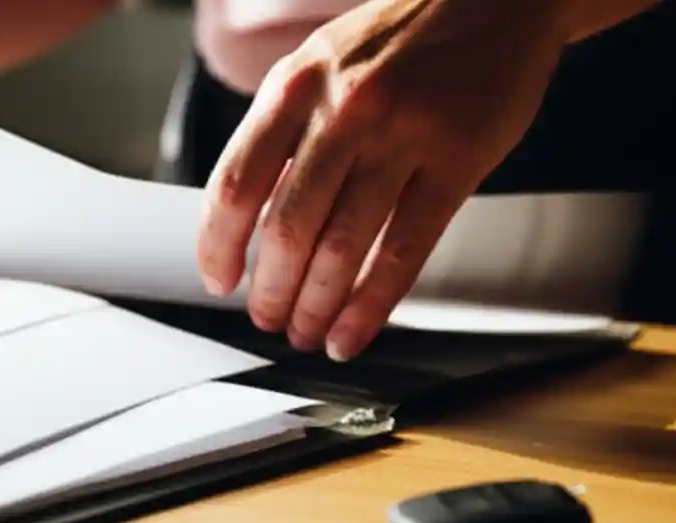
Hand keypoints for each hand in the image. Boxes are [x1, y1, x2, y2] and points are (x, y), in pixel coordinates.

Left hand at [197, 0, 576, 359]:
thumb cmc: (405, 37)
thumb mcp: (324, 63)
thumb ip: (287, 131)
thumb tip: (251, 219)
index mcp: (296, 84)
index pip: (237, 182)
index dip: (219, 244)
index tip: (217, 279)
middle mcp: (344, 108)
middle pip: (288, 226)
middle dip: (271, 289)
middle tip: (266, 318)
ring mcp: (403, 133)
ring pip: (342, 246)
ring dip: (316, 305)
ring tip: (306, 332)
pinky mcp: (457, 159)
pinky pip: (403, 251)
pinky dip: (371, 305)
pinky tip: (353, 331)